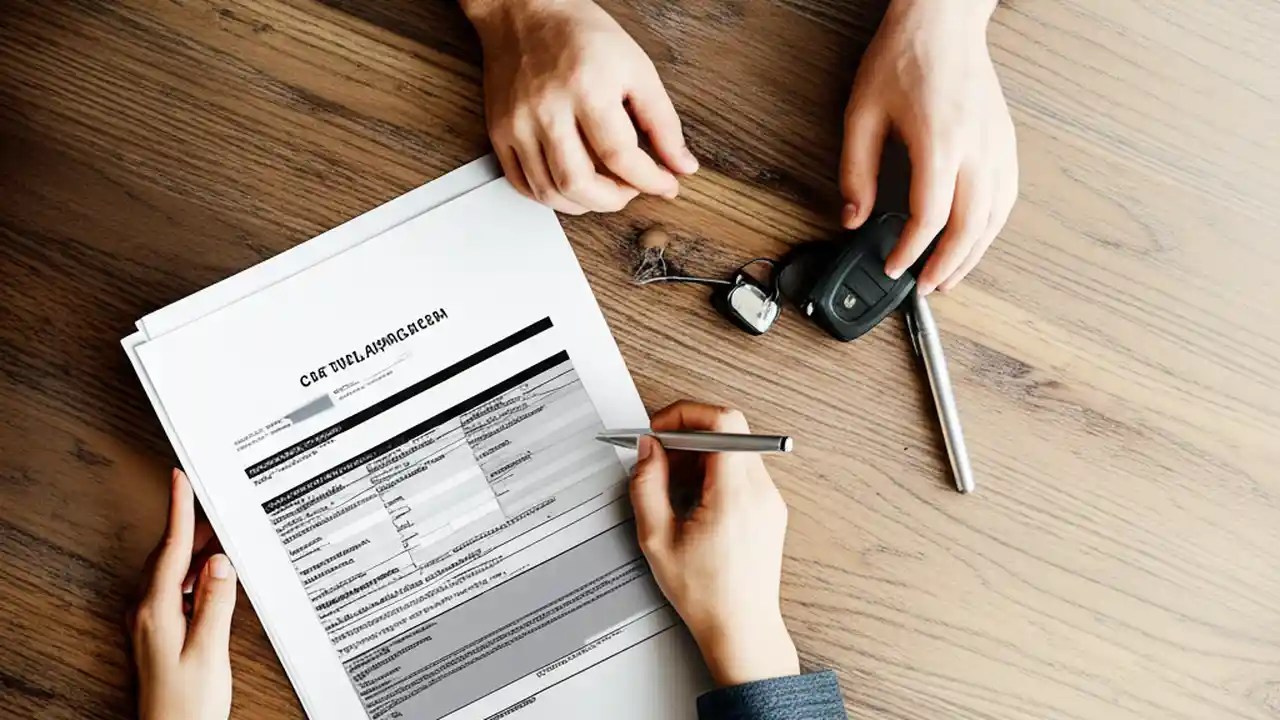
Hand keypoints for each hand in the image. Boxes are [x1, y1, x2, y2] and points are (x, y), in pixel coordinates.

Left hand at [127, 469, 237, 719]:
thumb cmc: (188, 705)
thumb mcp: (209, 652)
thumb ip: (216, 604)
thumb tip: (221, 564)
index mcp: (157, 612)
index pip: (171, 550)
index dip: (178, 511)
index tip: (179, 480)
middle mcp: (148, 614)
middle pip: (170, 556)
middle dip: (192, 527)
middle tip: (213, 502)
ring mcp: (152, 624)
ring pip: (173, 573)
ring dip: (195, 553)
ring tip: (221, 538)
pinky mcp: (160, 634)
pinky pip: (176, 591)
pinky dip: (195, 576)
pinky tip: (213, 580)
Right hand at [464, 0, 697, 214]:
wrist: (523, 12)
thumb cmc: (582, 35)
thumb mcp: (636, 68)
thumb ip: (663, 121)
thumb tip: (683, 166)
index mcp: (587, 88)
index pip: (620, 156)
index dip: (650, 181)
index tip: (666, 185)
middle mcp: (548, 109)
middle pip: (579, 183)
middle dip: (614, 201)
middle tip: (632, 190)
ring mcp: (518, 124)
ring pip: (549, 192)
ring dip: (584, 204)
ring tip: (604, 190)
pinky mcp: (499, 132)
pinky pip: (522, 184)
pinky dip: (550, 196)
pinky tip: (571, 186)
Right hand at [629, 401, 798, 686]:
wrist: (742, 630)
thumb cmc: (705, 595)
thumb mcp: (657, 539)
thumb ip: (646, 485)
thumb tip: (648, 449)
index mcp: (735, 494)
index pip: (723, 422)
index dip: (686, 414)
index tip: (660, 430)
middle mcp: (760, 491)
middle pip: (729, 431)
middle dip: (687, 436)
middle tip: (660, 460)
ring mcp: (770, 500)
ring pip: (735, 449)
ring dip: (700, 456)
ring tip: (675, 489)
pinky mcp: (770, 510)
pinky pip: (742, 471)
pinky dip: (715, 473)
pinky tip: (694, 503)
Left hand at [840, 0, 1017, 293]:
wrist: (942, 19)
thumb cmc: (903, 58)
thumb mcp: (861, 115)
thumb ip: (855, 172)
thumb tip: (853, 217)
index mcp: (940, 140)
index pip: (930, 216)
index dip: (910, 250)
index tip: (892, 266)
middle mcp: (977, 147)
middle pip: (971, 226)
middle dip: (947, 266)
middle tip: (925, 288)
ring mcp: (998, 144)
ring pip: (996, 217)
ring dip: (974, 255)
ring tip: (948, 277)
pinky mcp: (1006, 141)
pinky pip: (1007, 197)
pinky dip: (992, 228)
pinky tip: (974, 242)